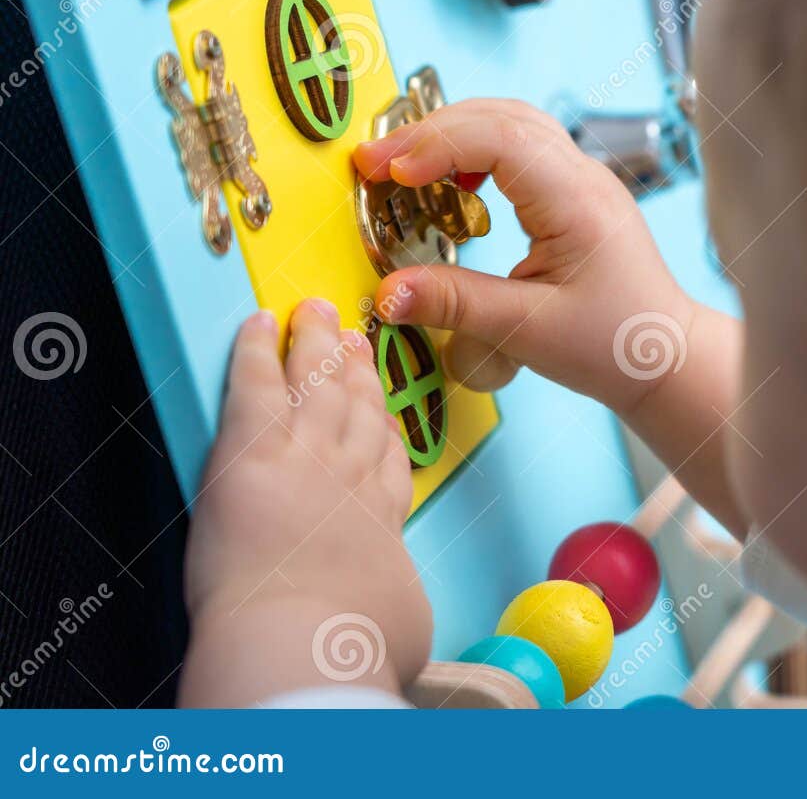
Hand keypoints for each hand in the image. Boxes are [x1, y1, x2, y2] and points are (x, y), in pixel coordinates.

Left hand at [179, 301, 430, 706]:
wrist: (303, 641)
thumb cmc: (350, 648)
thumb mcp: (395, 629)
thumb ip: (392, 606)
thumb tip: (395, 616)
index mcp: (380, 518)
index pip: (387, 455)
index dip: (384, 420)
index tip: (381, 401)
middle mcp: (349, 475)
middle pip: (358, 405)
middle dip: (356, 367)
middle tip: (355, 336)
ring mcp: (306, 454)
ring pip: (317, 382)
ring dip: (316, 344)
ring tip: (319, 315)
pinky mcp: (252, 448)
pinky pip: (255, 382)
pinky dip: (256, 348)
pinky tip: (258, 323)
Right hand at [353, 99, 696, 415]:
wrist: (666, 357)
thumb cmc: (614, 344)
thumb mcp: (527, 330)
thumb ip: (455, 304)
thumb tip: (386, 291)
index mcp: (579, 202)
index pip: (505, 140)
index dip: (440, 144)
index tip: (389, 171)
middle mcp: (585, 178)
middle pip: (503, 118)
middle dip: (432, 131)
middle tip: (372, 161)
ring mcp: (583, 181)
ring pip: (513, 123)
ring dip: (453, 133)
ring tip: (400, 163)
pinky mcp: (575, 194)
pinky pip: (522, 148)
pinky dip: (477, 149)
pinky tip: (450, 179)